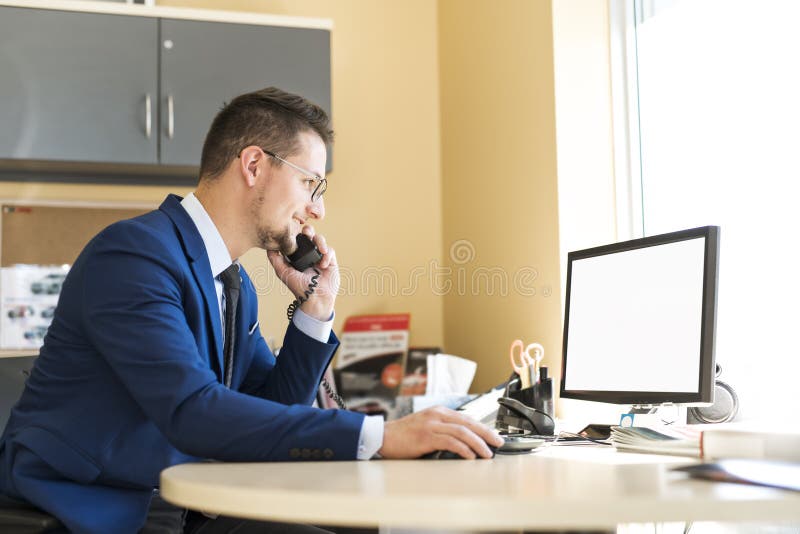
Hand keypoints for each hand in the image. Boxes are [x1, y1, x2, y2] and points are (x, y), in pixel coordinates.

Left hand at [267, 227, 338, 320]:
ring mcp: (319, 256)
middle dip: (309, 230)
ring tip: (320, 250)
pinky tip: (323, 265)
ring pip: (320, 239)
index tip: (294, 229)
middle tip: (307, 232)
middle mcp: (308, 254)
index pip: (296, 238)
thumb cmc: (298, 287)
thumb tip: (268, 245)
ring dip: (320, 242)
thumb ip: (274, 259)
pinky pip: (330, 250)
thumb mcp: (282, 272)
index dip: (295, 232)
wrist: (315, 298)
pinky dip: (327, 255)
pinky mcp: (330, 260)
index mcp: (296, 255)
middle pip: (309, 234)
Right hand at [378, 406, 503, 458]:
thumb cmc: (404, 435)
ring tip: (487, 453)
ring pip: (462, 432)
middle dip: (486, 433)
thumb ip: (442, 430)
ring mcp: (431, 425)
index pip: (466, 418)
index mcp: (438, 412)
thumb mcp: (426, 426)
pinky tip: (470, 456)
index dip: (482, 427)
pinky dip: (463, 449)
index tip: (493, 436)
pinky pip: (450, 441)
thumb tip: (463, 442)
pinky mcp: (426, 436)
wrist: (383, 436)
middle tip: (498, 443)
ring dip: (478, 443)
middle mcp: (437, 415)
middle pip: (468, 423)